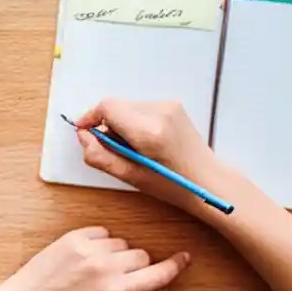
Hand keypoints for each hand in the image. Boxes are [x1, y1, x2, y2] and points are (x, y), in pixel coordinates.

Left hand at [0, 226, 189, 290]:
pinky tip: (86, 258)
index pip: (159, 273)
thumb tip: (162, 286)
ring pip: (122, 242)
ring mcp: (88, 249)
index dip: (175, 266)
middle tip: (120, 278)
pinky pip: (101, 232)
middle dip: (138, 266)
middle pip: (142, 255)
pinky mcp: (72, 237)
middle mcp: (105, 268)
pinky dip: (99, 243)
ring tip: (96, 270)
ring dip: (117, 254)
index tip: (183, 258)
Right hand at [75, 99, 221, 215]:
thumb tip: (82, 136)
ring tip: (132, 147)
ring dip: (121, 123)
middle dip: (107, 124)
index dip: (90, 117)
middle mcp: (159, 111)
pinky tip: (145, 141)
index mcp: (148, 131)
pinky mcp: (173, 105)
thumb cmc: (172, 185)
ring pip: (127, 106)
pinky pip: (140, 108)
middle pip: (116, 106)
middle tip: (112, 148)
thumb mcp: (130, 177)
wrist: (209, 180)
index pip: (107, 107)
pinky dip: (134, 121)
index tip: (85, 132)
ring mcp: (168, 106)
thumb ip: (99, 156)